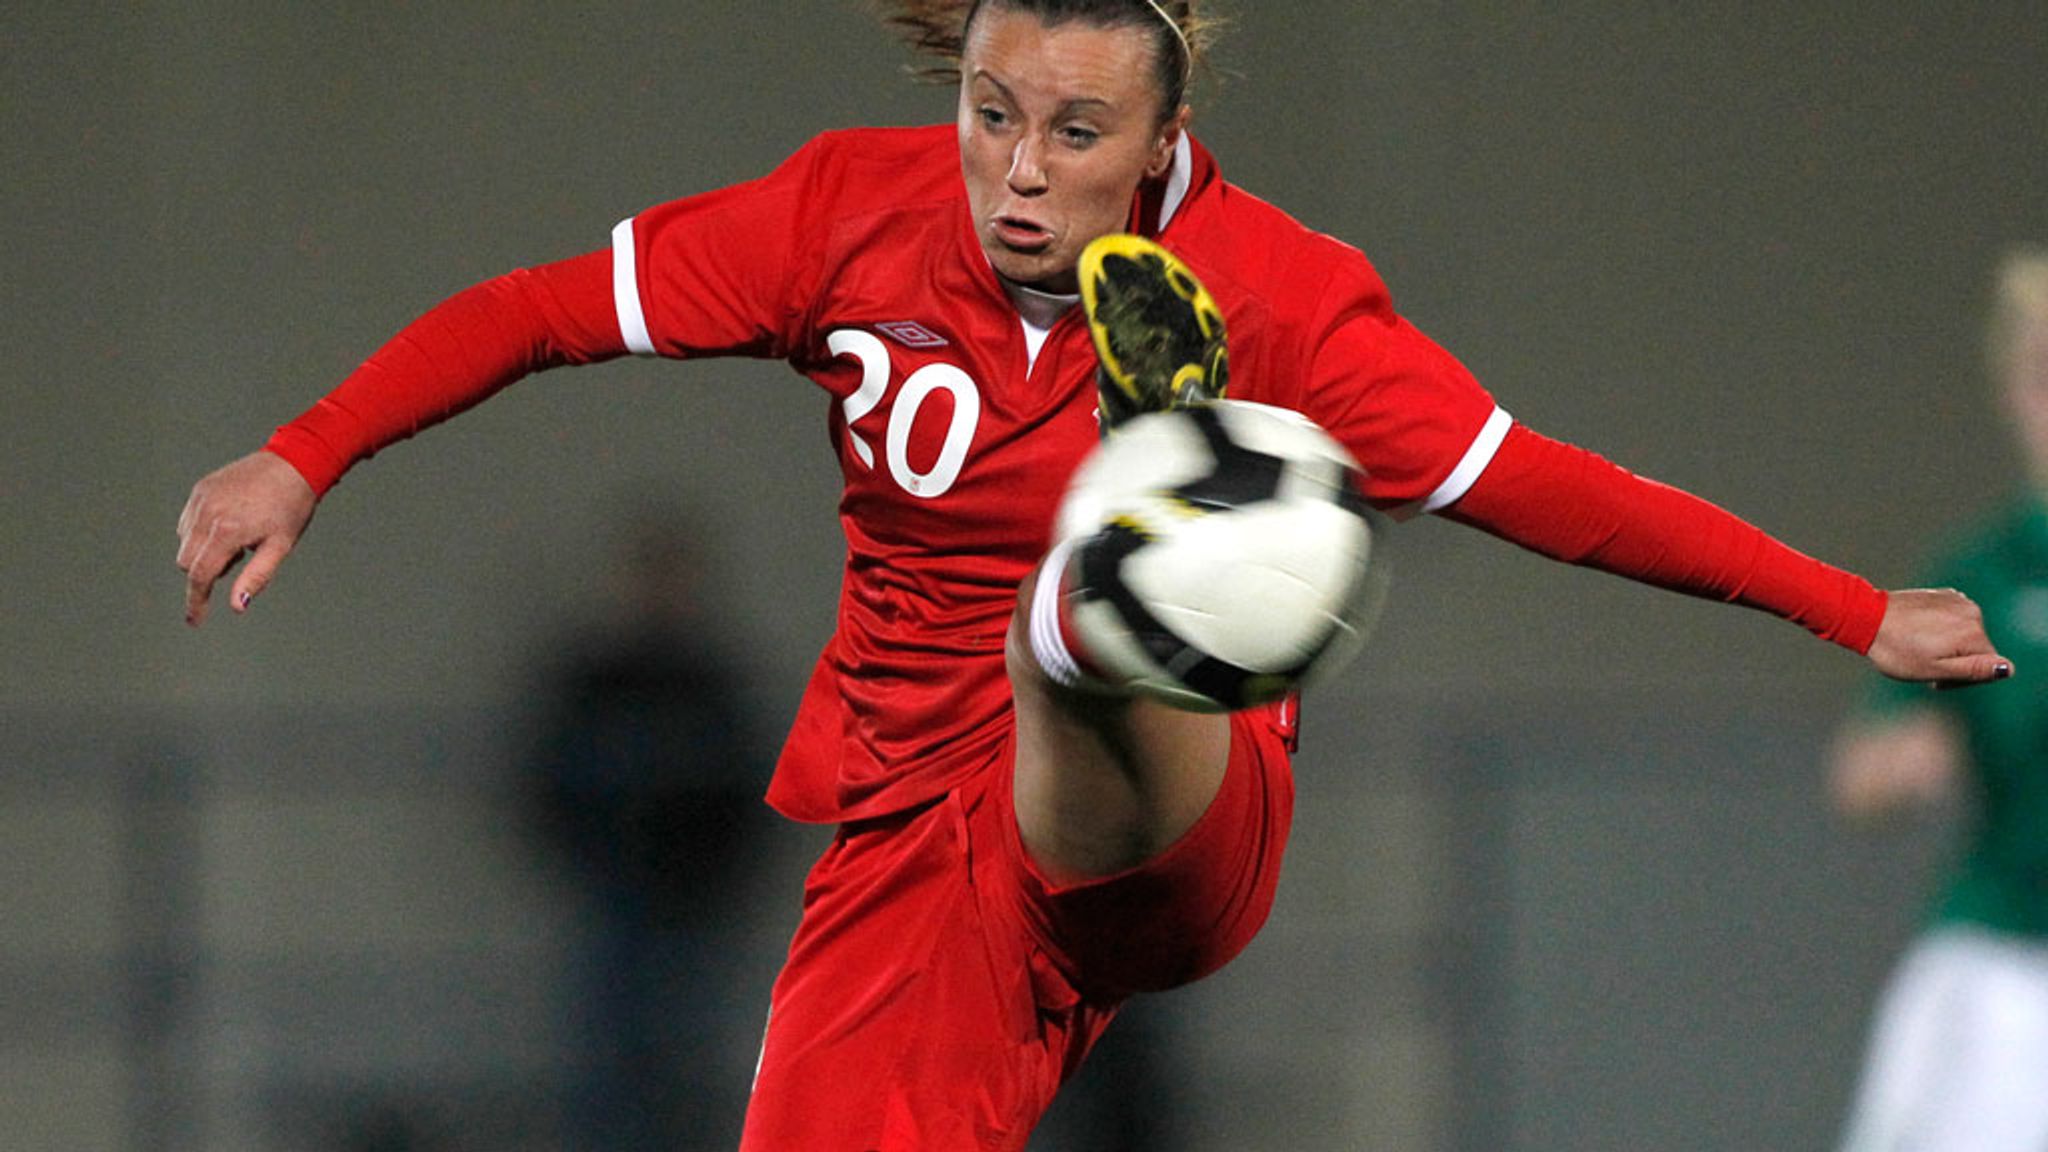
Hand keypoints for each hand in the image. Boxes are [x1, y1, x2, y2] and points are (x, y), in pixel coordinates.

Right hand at [175, 451, 317, 626]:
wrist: (293, 463)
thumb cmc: (292, 508)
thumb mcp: (280, 546)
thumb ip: (256, 577)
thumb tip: (237, 607)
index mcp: (227, 531)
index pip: (200, 575)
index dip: (196, 601)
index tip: (195, 620)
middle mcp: (207, 514)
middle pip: (187, 562)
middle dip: (205, 572)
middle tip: (239, 557)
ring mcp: (201, 499)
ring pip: (184, 541)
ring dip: (203, 552)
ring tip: (239, 538)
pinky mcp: (200, 488)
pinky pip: (187, 521)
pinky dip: (200, 532)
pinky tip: (229, 523)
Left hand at [1864, 587, 2012, 686]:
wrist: (1866, 617)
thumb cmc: (1896, 650)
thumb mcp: (1934, 670)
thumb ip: (1973, 670)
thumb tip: (2007, 668)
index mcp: (1973, 633)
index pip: (1989, 665)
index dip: (1964, 679)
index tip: (1937, 682)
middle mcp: (1972, 612)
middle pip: (1979, 648)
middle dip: (1956, 663)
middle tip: (1925, 669)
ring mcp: (1958, 600)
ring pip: (1966, 633)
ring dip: (1949, 646)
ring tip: (1919, 650)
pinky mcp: (1943, 595)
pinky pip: (1953, 618)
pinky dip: (1941, 629)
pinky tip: (1919, 634)